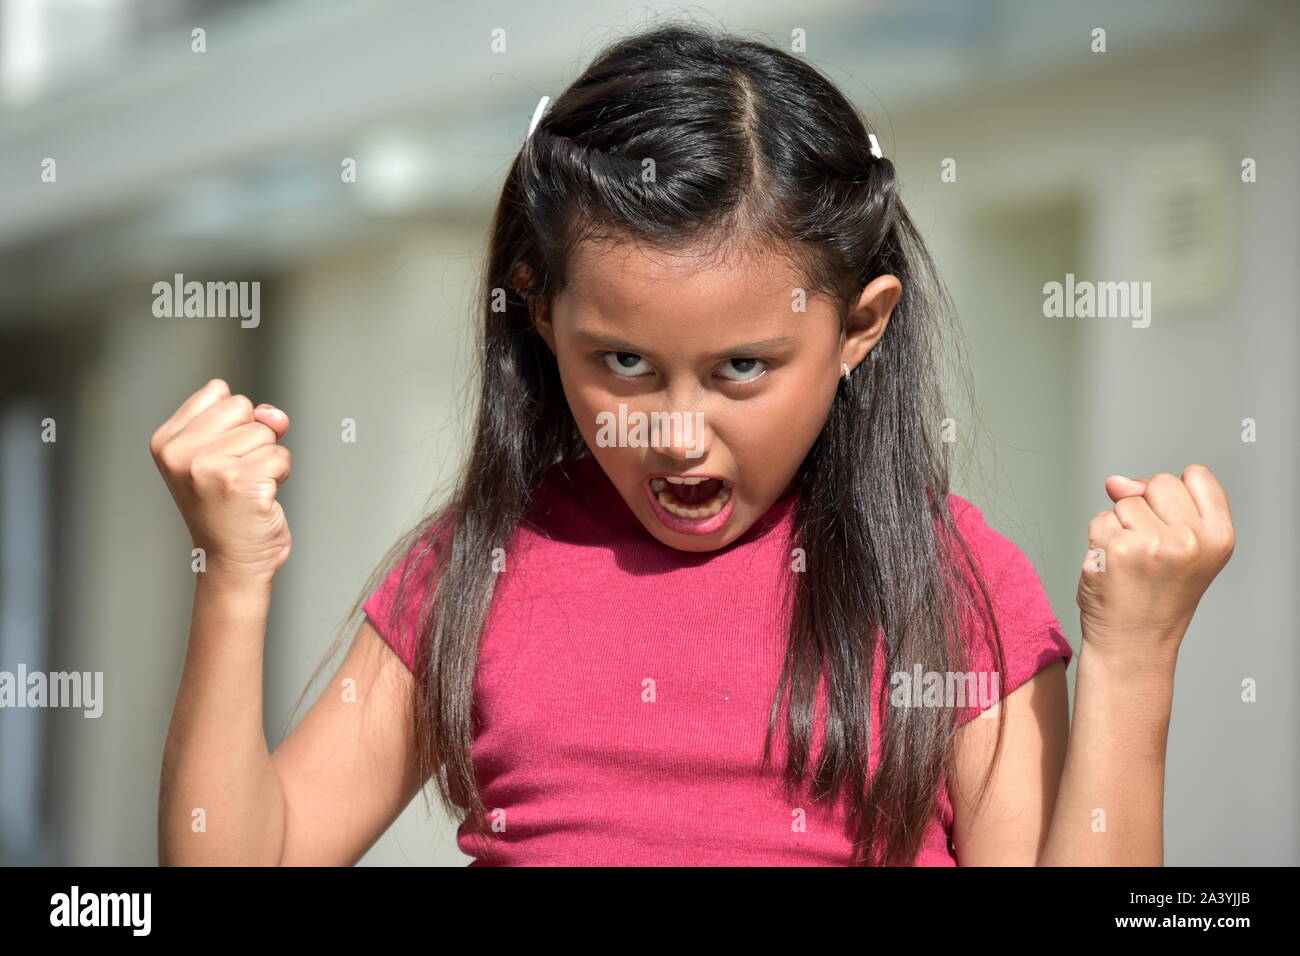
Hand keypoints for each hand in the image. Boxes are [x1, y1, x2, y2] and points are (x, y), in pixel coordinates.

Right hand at [149, 379, 292, 579]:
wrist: (233, 562)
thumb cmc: (230, 508)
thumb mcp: (225, 452)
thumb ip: (248, 419)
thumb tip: (276, 416)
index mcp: (166, 441)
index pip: (220, 392)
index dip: (235, 422)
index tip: (221, 457)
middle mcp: (181, 453)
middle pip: (243, 407)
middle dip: (253, 438)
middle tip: (237, 475)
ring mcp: (208, 468)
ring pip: (266, 431)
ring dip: (268, 460)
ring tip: (247, 487)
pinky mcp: (241, 482)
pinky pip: (281, 456)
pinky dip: (280, 476)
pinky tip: (260, 498)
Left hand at [1076, 464, 1234, 652]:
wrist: (1134, 642)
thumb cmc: (1155, 594)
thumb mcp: (1181, 546)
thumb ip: (1160, 504)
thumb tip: (1115, 482)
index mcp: (1218, 536)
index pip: (1197, 475)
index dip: (1177, 495)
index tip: (1174, 526)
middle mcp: (1191, 539)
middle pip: (1158, 482)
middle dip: (1146, 507)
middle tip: (1150, 551)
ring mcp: (1154, 543)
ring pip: (1125, 500)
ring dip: (1120, 525)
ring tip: (1131, 562)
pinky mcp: (1117, 548)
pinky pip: (1100, 519)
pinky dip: (1100, 539)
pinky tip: (1112, 567)